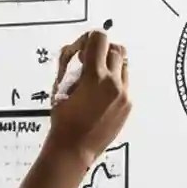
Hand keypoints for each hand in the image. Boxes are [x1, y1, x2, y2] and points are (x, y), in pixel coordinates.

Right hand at [46, 29, 130, 166]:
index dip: (89, 39)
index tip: (82, 49)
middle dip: (101, 51)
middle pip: (115, 48)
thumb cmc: (63, 120)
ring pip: (123, 65)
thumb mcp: (59, 87)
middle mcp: (113, 83)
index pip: (99, 38)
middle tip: (89, 61)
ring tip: (96, 78)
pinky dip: (114, 82)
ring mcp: (123, 95)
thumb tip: (76, 50)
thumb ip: (68, 63)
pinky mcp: (128, 105)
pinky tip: (100, 94)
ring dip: (110, 65)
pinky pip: (125, 84)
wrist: (74, 149)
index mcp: (95, 76)